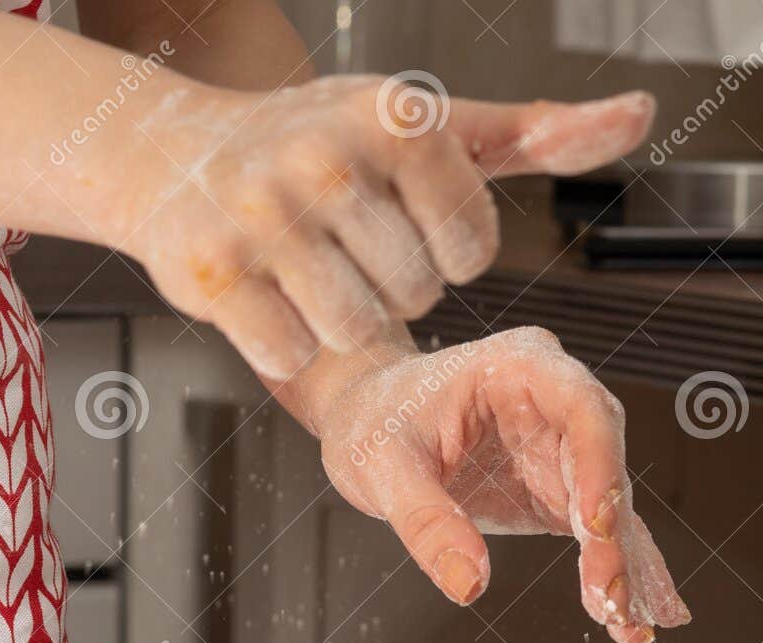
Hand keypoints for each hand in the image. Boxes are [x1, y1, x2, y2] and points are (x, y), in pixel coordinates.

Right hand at [120, 77, 654, 378]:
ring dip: (337, 322)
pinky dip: (284, 345)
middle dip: (386, 287)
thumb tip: (637, 117)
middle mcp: (327, 159)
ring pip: (354, 330)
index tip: (396, 225)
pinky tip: (268, 302)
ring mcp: (263, 217)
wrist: (177, 156)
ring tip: (308, 279)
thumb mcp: (427, 128)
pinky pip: (287, 353)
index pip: (472, 249)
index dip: (439, 255)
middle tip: (343, 253)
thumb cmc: (316, 145)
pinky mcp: (212, 273)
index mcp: (396, 118)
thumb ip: (537, 135)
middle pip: (413, 293)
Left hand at [314, 328, 690, 642]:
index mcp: (519, 367)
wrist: (360, 417)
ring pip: (610, 506)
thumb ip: (425, 520)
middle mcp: (553, 401)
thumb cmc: (370, 421)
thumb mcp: (381, 465)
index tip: (597, 529)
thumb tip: (469, 584)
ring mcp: (558, 447)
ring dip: (624, 566)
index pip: (583, 410)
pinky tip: (628, 617)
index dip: (599, 468)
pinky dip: (609, 571)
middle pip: (604, 466)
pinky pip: (594, 531)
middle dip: (613, 537)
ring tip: (632, 623)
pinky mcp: (552, 488)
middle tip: (612, 600)